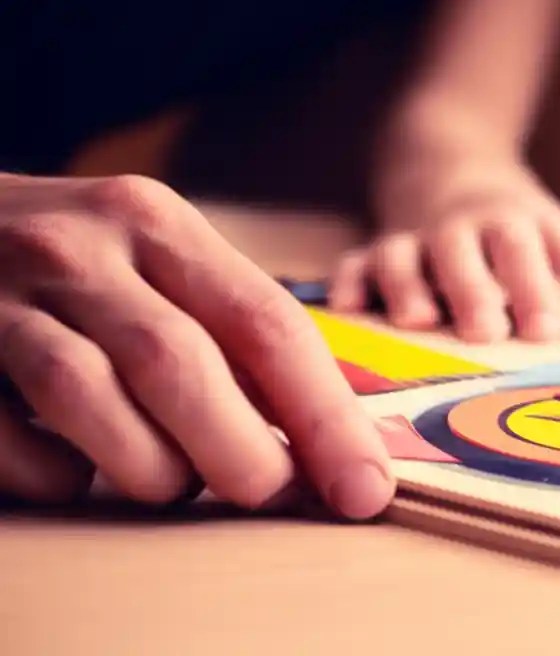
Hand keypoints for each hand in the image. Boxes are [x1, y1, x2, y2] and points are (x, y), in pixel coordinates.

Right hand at [0, 173, 392, 516]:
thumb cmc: (80, 265)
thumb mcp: (157, 262)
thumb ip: (232, 331)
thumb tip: (330, 437)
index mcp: (157, 224)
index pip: (266, 324)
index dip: (326, 416)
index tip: (365, 488)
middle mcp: (81, 249)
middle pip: (183, 366)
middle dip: (242, 455)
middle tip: (267, 493)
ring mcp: (1, 299)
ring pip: (92, 401)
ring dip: (152, 469)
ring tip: (171, 480)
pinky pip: (14, 445)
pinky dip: (62, 477)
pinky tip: (80, 467)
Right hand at [331, 153, 559, 341]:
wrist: (448, 166)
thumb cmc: (513, 227)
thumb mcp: (555, 234)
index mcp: (508, 222)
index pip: (523, 248)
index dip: (535, 286)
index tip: (549, 329)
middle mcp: (456, 227)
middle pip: (461, 250)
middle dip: (472, 290)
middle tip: (486, 332)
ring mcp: (411, 238)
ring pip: (401, 255)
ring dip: (407, 286)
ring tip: (417, 321)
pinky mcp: (373, 251)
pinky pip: (354, 262)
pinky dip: (349, 281)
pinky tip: (347, 307)